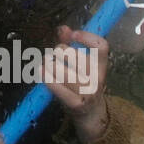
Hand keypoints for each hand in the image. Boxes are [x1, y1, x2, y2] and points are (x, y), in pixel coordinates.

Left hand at [44, 26, 109, 143]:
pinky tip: (41, 73)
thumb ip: (72, 44)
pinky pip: (57, 87)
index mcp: (101, 66)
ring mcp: (87, 92)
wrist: (91, 115)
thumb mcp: (82, 65)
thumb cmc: (83, 84)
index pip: (101, 46)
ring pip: (61, 69)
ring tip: (45, 65)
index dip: (86, 37)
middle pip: (73, 55)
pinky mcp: (76, 104)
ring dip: (48, 64)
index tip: (73, 34)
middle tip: (54, 55)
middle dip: (58, 50)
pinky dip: (46, 78)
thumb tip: (63, 28)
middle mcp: (97, 78)